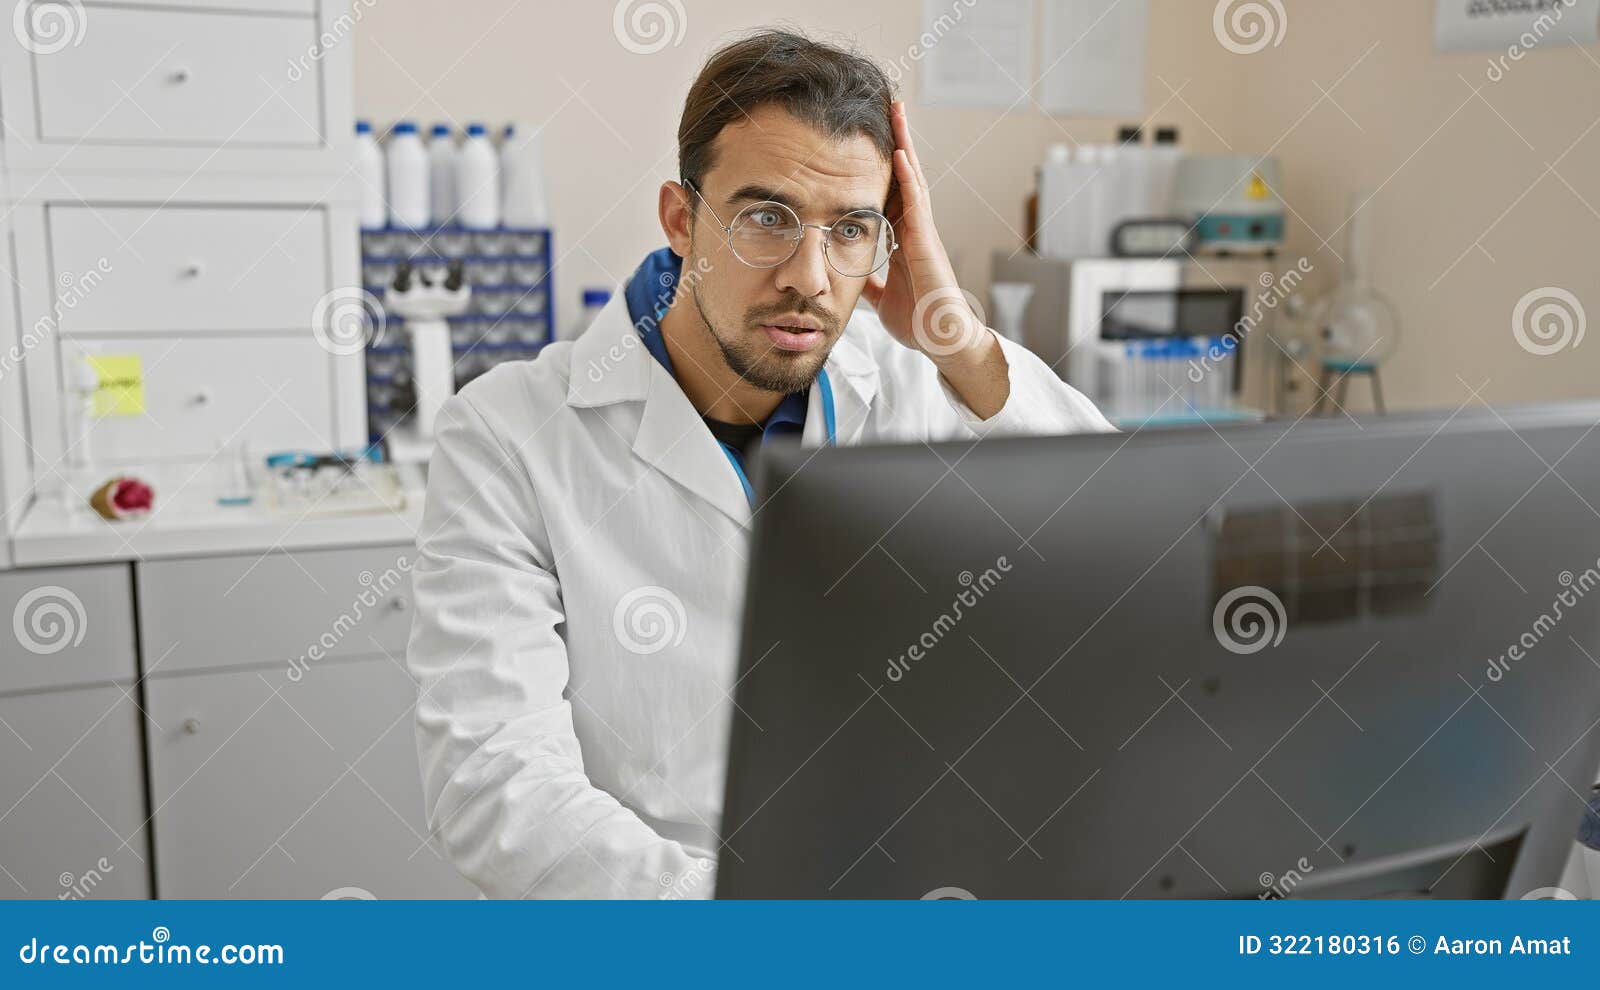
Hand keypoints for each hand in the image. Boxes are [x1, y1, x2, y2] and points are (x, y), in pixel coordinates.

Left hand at [861, 101, 994, 367]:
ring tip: (897, 112)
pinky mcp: (928, 244)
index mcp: (901, 240)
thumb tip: (851, 277)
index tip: (867, 140)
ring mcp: (923, 234)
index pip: (888, 194)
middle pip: (902, 177)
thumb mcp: (880, 298)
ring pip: (912, 181)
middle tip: (889, 106)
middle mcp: (914, 230)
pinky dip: (908, 179)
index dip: (878, 167)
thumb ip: (869, 282)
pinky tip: (900, 155)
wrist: (941, 341)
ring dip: (904, 146)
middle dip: (895, 142)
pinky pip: (918, 205)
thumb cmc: (918, 320)